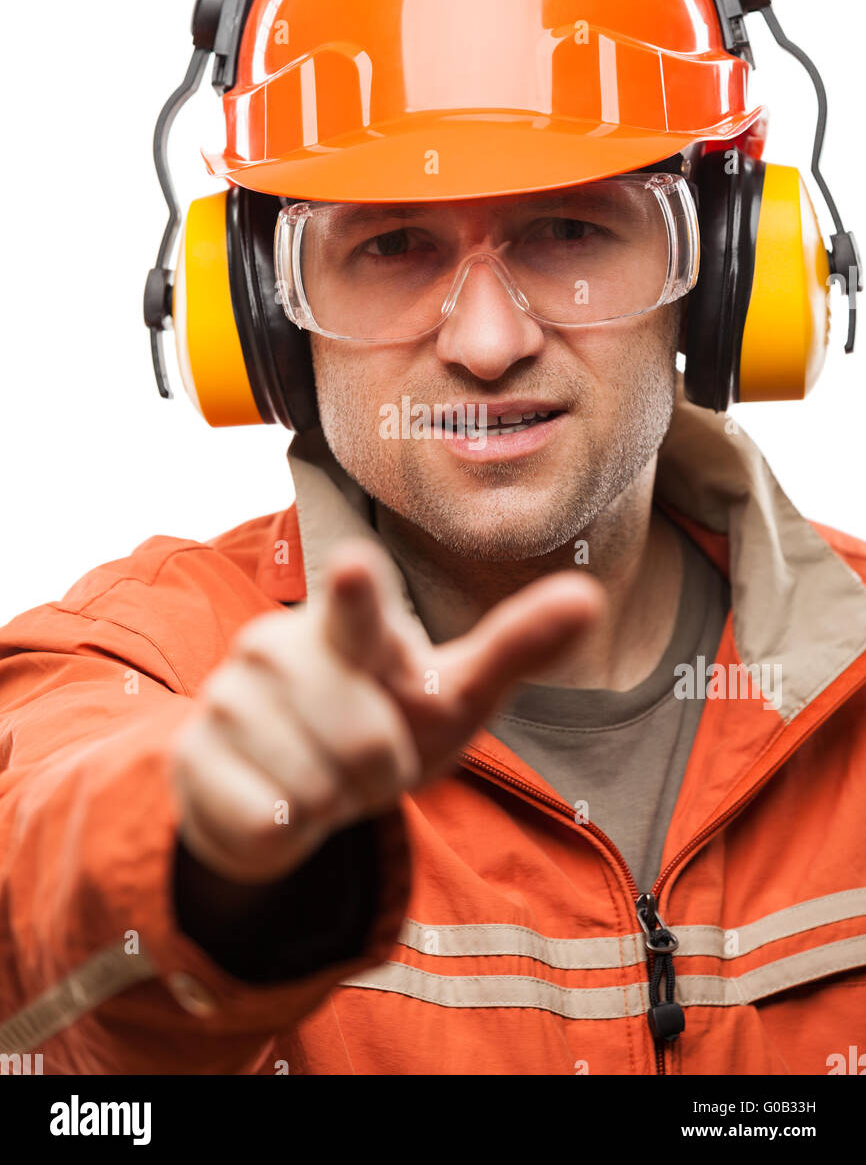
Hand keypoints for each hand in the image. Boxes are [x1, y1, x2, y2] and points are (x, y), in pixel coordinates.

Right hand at [173, 538, 602, 883]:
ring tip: (323, 775)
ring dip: (336, 802)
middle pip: (366, 742)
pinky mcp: (194, 758)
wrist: (286, 785)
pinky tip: (278, 801)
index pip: (358, 606)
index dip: (356, 593)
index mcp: (350, 626)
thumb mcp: (449, 692)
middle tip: (366, 756)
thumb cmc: (380, 723)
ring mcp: (229, 698)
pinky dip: (290, 831)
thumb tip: (590, 597)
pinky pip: (268, 821)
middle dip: (382, 771)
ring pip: (317, 786)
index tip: (352, 565)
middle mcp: (280, 647)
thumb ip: (513, 646)